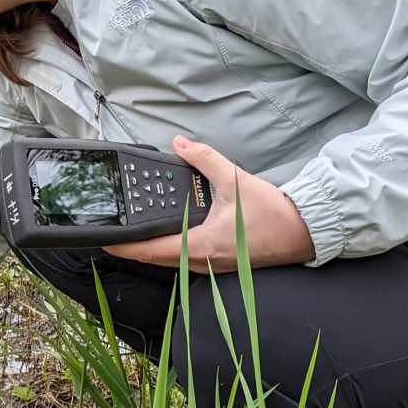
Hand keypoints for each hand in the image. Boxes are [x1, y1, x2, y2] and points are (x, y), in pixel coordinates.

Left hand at [103, 136, 314, 272]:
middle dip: (131, 247)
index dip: (124, 245)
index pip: (150, 249)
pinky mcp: (219, 263)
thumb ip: (204, 158)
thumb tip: (181, 142)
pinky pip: (184, 260)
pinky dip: (168, 249)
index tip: (104, 239)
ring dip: (149, 249)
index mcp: (201, 245)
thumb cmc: (273, 213)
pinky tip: (164, 235)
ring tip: (131, 233)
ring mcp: (211, 266)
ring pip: (169, 261)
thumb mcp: (234, 179)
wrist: (303, 232)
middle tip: (110, 233)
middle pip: (154, 259)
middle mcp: (202, 261)